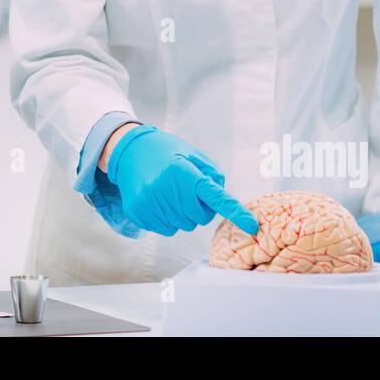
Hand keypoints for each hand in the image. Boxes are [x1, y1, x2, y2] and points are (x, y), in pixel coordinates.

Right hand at [106, 125, 258, 236]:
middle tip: (185, 190)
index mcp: (183, 172)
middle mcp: (166, 189)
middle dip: (197, 208)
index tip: (252, 226)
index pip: (215, 197)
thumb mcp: (190, 154)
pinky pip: (165, 229)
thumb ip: (210, 173)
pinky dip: (166, 219)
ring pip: (182, 226)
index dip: (235, 212)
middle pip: (198, 218)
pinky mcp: (138, 212)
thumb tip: (220, 197)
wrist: (127, 149)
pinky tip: (157, 200)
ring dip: (181, 214)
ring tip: (168, 192)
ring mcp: (150, 202)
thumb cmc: (164, 151)